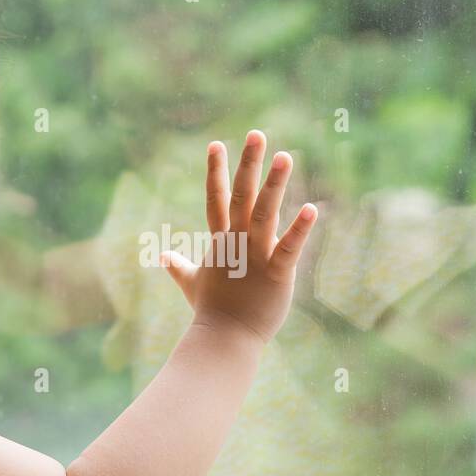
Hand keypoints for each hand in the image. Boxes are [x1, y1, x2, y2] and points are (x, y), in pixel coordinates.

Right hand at [161, 129, 317, 343]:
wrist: (224, 340)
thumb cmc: (211, 313)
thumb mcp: (191, 283)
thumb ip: (179, 267)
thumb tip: (163, 256)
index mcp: (221, 242)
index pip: (215, 199)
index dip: (215, 171)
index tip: (216, 143)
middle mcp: (237, 243)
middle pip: (241, 195)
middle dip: (248, 164)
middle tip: (256, 134)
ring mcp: (256, 256)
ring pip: (265, 212)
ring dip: (275, 184)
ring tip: (286, 156)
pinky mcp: (276, 273)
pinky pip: (289, 247)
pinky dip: (300, 228)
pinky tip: (312, 208)